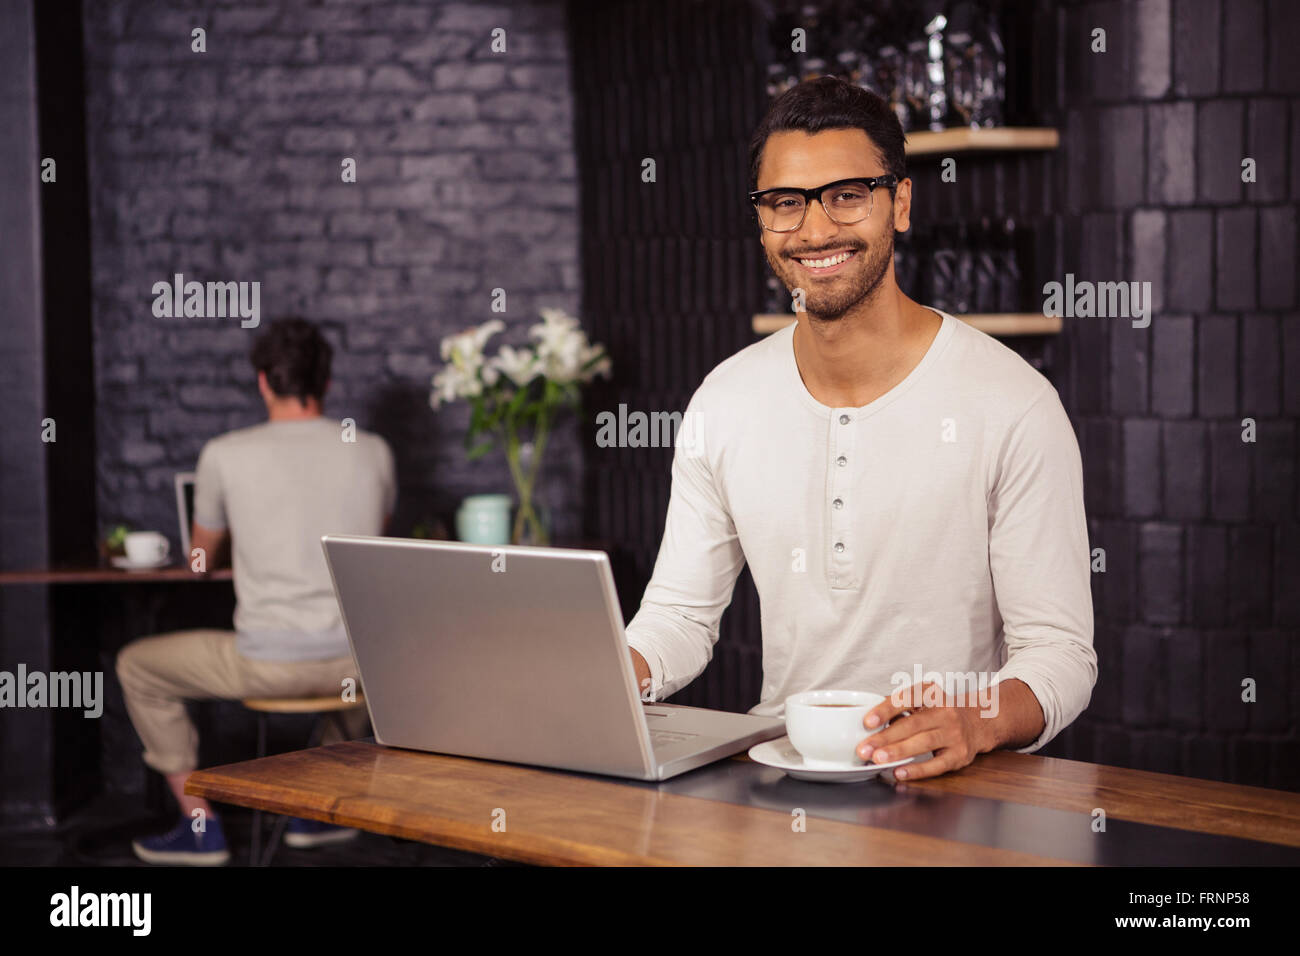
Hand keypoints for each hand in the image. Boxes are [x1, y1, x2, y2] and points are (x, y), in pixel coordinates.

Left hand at [857, 681, 996, 780]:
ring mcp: (954, 733)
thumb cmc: (939, 712)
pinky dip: (917, 770)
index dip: (886, 710)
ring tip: (878, 759)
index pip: (907, 698)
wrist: (977, 722)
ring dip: (898, 751)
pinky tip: (900, 772)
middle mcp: (945, 712)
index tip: (867, 722)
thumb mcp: (922, 700)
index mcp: (932, 693)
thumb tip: (868, 723)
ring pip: (923, 742)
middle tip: (864, 748)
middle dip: (885, 737)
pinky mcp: (959, 754)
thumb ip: (898, 708)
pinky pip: (937, 764)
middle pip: (912, 724)